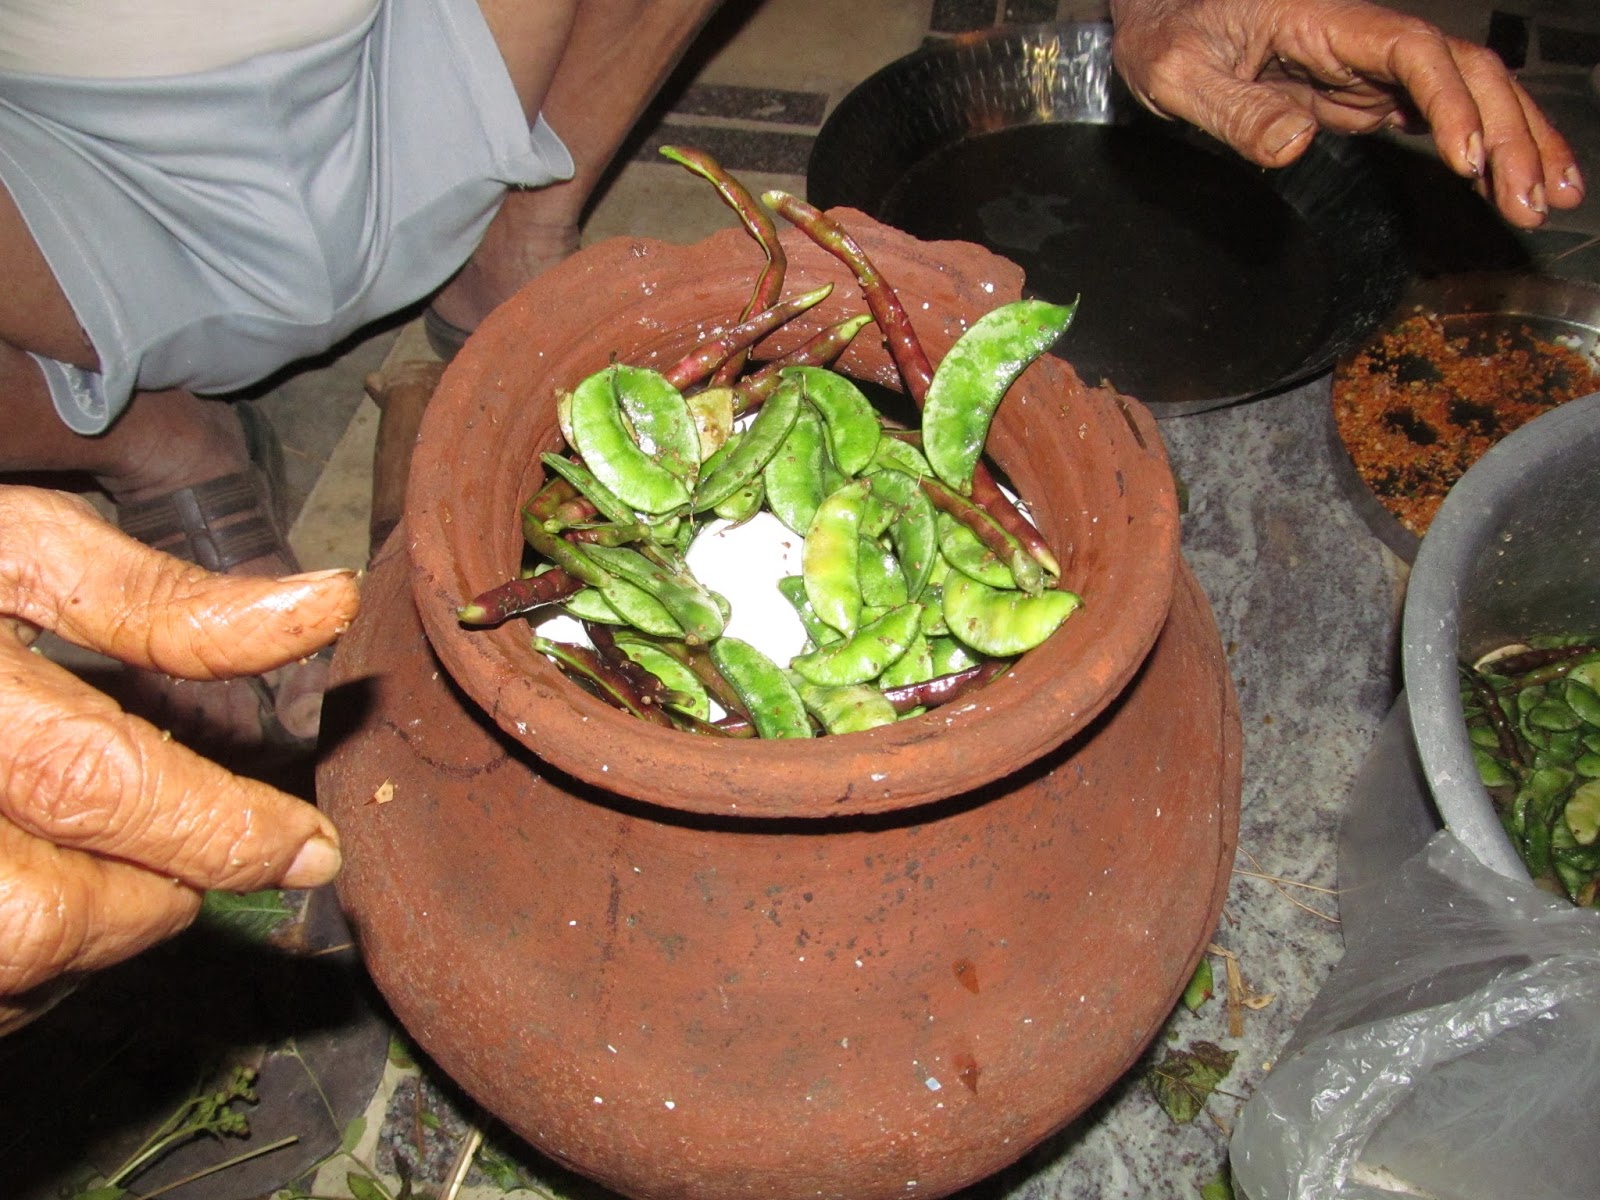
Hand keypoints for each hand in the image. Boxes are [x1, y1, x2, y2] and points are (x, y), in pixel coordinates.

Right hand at [0, 486, 360, 1033]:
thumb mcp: (16, 550)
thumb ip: (160, 600)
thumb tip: (323, 607)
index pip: (96, 784)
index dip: (224, 830)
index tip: (313, 852)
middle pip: (37, 913)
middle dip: (149, 900)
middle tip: (194, 851)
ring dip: (82, 945)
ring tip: (108, 867)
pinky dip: (18, 968)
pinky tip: (30, 889)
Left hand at [1110, 0, 1584, 227]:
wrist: (1158, 15)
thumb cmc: (1165, 34)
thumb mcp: (1178, 73)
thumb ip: (1233, 110)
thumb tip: (1297, 139)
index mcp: (1326, 22)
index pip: (1413, 52)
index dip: (1450, 102)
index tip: (1470, 158)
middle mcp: (1363, 39)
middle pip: (1463, 70)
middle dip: (1509, 132)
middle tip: (1532, 199)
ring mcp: (1369, 67)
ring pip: (1466, 90)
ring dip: (1514, 139)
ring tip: (1548, 197)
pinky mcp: (1364, 94)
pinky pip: (1438, 114)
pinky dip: (1481, 145)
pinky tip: (1507, 184)